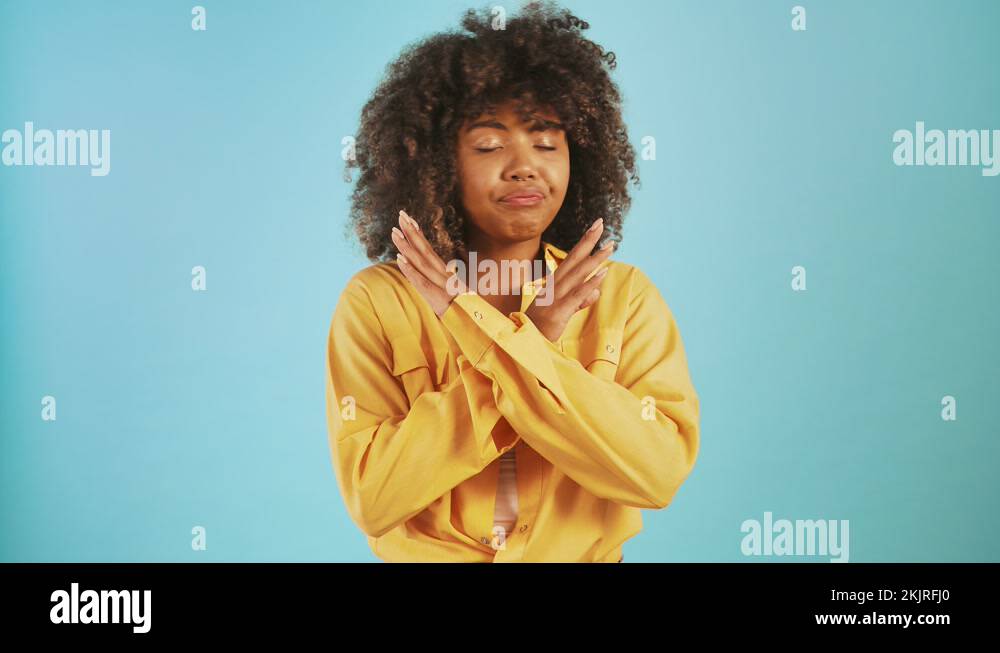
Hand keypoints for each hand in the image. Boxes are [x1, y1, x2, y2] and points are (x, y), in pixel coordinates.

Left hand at [391, 210, 467, 316]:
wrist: (478, 326)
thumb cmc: (466, 312)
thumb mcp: (452, 296)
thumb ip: (444, 284)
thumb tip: (438, 274)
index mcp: (445, 274)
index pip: (429, 251)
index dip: (418, 235)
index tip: (409, 220)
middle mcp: (444, 275)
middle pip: (425, 250)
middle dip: (412, 232)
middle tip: (400, 214)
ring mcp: (441, 285)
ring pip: (421, 262)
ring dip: (407, 246)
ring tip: (394, 232)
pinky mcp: (437, 297)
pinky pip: (422, 282)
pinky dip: (410, 270)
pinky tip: (400, 258)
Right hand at [525, 218, 614, 341]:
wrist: (522, 345)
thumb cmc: (540, 328)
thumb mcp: (562, 311)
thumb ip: (579, 301)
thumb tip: (595, 292)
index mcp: (554, 285)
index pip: (571, 260)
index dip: (583, 243)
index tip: (595, 228)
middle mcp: (554, 287)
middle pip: (573, 259)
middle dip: (588, 240)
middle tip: (600, 222)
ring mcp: (555, 298)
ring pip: (577, 274)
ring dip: (595, 258)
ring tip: (610, 246)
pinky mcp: (558, 312)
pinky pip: (577, 295)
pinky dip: (590, 284)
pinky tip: (603, 273)